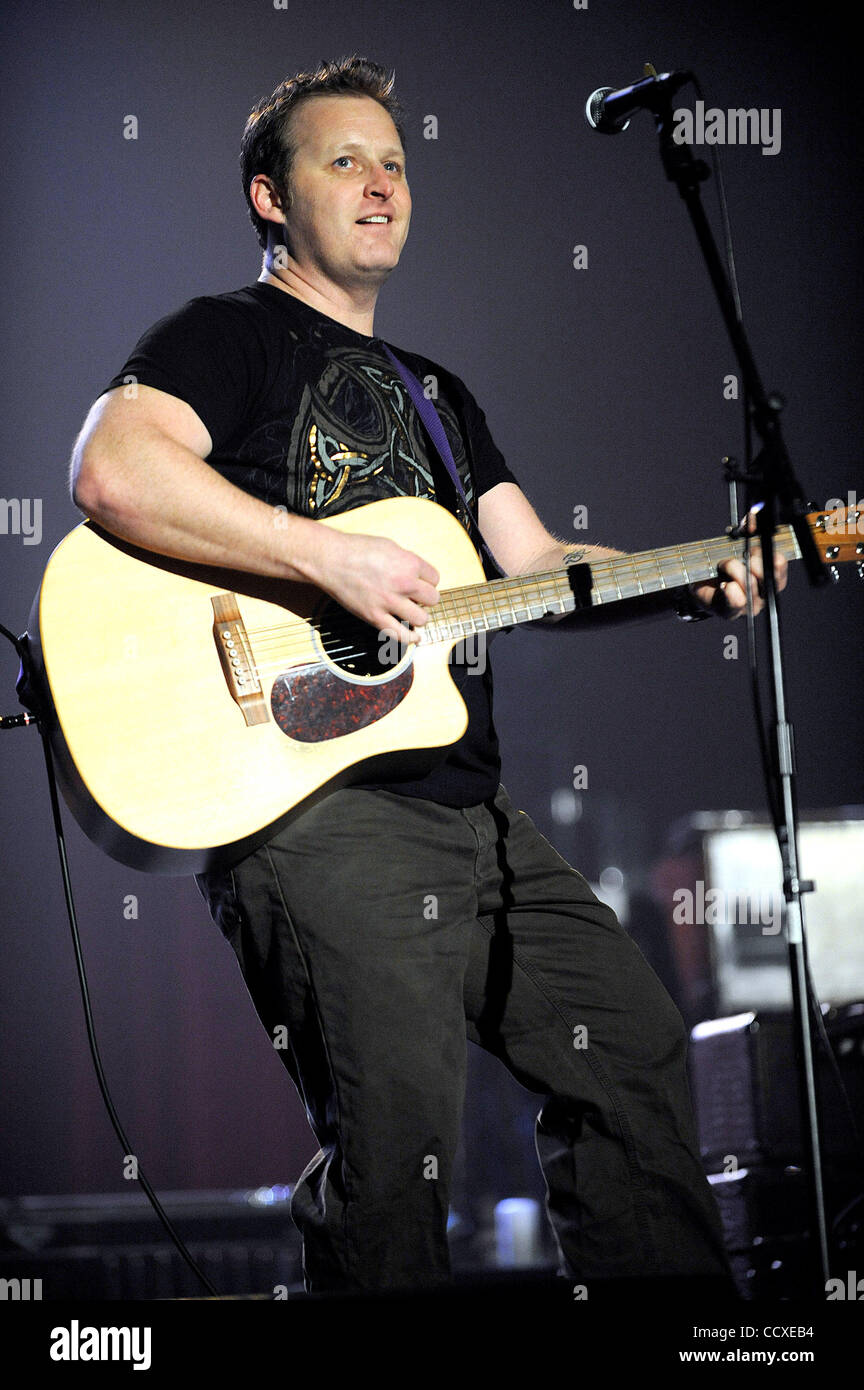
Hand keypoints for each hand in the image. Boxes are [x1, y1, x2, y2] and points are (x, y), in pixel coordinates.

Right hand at [317, 530, 439, 644]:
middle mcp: (403, 583)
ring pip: (421, 619)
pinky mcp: (375, 617)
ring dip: (419, 617)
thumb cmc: (357, 549)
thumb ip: (407, 561)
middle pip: (432, 599)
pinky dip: (411, 638)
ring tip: (412, 613)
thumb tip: (417, 574)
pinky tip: (414, 637)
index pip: (435, 578)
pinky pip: (400, 635)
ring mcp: (389, 602)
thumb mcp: (389, 546)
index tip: (420, 582)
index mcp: (409, 563)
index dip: (428, 580)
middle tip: (416, 597)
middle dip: (426, 598)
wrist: (330, 560)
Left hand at [689, 509, 787, 618]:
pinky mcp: (733, 612)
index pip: (779, 565)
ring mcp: (750, 605)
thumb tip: (751, 517)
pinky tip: (723, 585)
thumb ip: (746, 529)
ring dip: (733, 569)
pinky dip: (729, 590)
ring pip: (749, 583)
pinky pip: (737, 601)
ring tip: (723, 568)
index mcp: (769, 574)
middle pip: (766, 573)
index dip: (770, 555)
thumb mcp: (734, 542)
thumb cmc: (720, 565)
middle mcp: (764, 592)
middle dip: (750, 560)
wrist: (699, 584)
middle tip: (738, 557)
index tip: (756, 547)